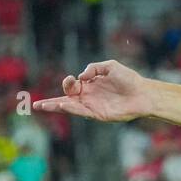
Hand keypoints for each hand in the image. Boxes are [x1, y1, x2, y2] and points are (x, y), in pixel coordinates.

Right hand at [33, 60, 152, 121]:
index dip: (68, 83)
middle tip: (36, 105)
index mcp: (90, 86)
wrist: (144, 93)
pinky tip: (63, 105)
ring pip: (71, 108)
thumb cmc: (129, 79)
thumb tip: (81, 77)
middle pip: (65, 100)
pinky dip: (72, 109)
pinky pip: (83, 112)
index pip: (71, 87)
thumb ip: (93, 68)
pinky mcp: (101, 115)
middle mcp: (89, 97)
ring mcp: (94, 107)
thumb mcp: (109, 66)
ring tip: (43, 106)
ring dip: (57, 107)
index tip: (73, 79)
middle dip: (50, 103)